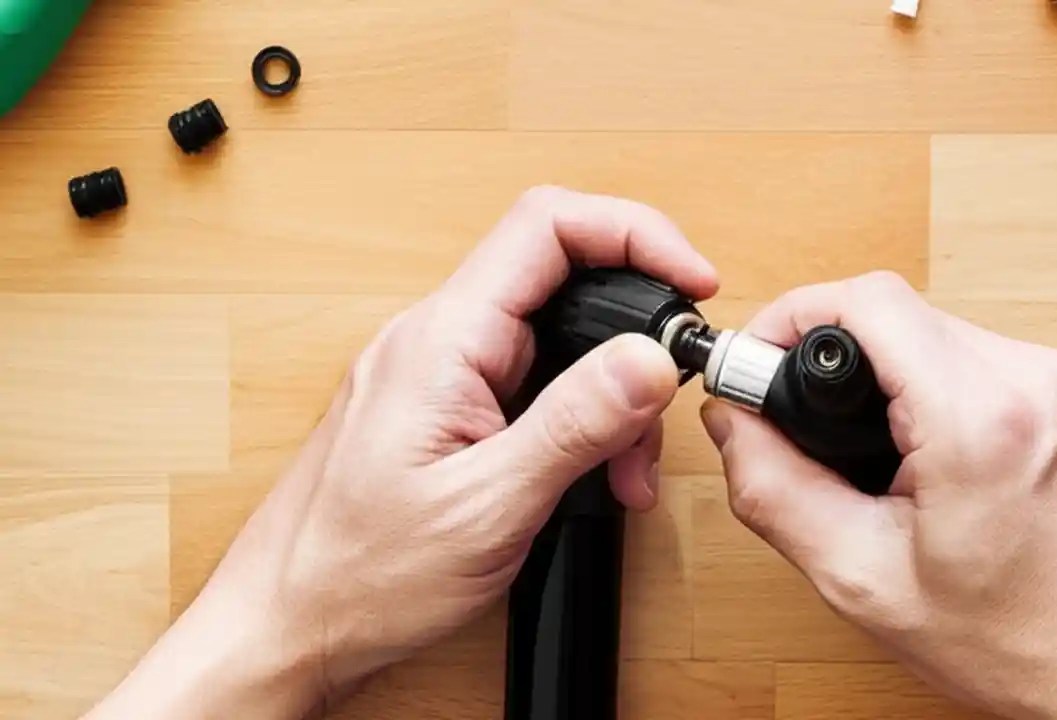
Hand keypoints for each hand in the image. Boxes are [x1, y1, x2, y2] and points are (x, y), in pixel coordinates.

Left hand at [84, 187, 717, 719]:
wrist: (288, 621)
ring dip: (610, 394)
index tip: (692, 278)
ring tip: (625, 469)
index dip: (634, 232)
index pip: (548, 228)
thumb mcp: (488, 506)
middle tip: (665, 402)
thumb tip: (649, 358)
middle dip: (633, 335)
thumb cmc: (360, 573)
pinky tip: (592, 473)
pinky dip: (578, 418)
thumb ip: (575, 425)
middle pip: (564, 279)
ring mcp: (440, 370)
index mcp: (442, 341)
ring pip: (556, 338)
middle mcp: (438, 339)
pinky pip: (531, 381)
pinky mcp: (446, 404)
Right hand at [701, 272, 1056, 719]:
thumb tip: (734, 422)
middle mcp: (1041, 380)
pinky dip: (950, 390)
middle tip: (816, 426)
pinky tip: (943, 457)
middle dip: (841, 359)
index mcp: (981, 420)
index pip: (868, 301)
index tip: (764, 359)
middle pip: (903, 315)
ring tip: (887, 457)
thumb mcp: (865, 580)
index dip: (794, 315)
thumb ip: (776, 490)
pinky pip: (994, 359)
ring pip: (947, 335)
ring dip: (898, 377)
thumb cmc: (1024, 644)